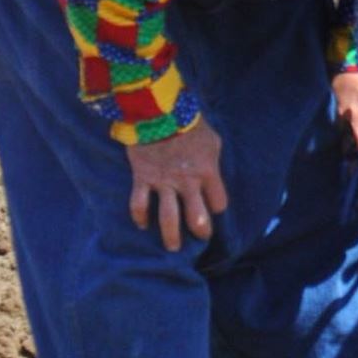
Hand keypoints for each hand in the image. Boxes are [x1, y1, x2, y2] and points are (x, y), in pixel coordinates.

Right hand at [125, 117, 227, 249]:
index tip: (214, 207)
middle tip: (200, 237)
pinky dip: (140, 216)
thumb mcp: (212, 139)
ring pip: (168, 218)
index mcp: (207, 171)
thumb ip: (213, 159)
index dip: (217, 206)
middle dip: (200, 230)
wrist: (159, 108)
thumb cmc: (189, 122)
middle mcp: (187, 182)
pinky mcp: (143, 178)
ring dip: (171, 236)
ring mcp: (164, 182)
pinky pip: (139, 204)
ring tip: (172, 248)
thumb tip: (212, 172)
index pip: (218, 201)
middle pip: (196, 217)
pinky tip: (142, 224)